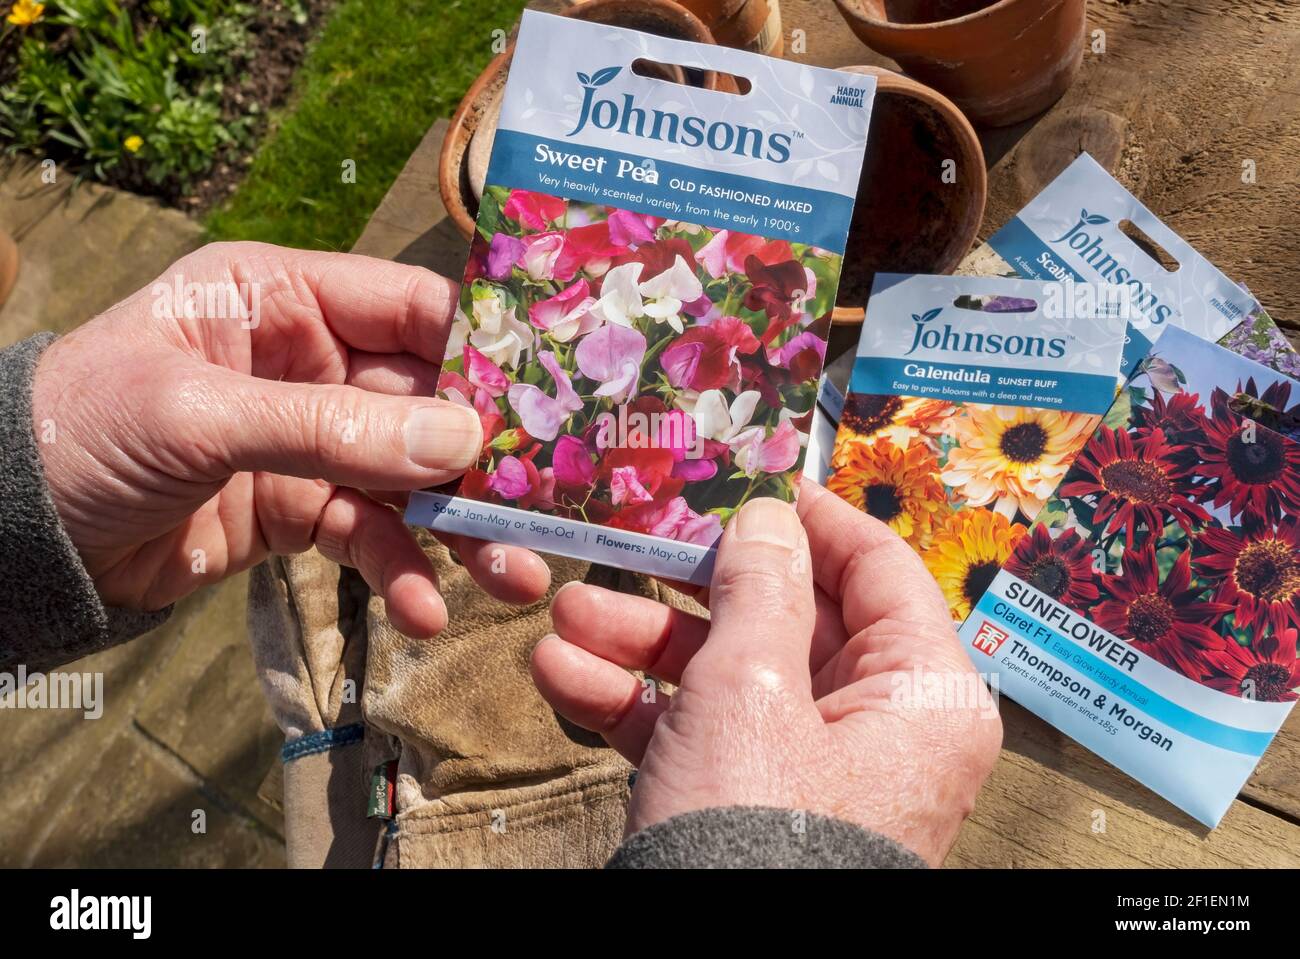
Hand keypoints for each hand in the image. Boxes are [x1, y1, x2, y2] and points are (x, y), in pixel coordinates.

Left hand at [32, 241, 549, 634]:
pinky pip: (372, 536)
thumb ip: (332, 428)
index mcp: (281, 297)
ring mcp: (311, 440)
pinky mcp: (302, 511)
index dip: (481, 350)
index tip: (551, 398)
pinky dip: (402, 572)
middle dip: (485, 460)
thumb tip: (463, 439)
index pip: (409, 309)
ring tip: (511, 578)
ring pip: (412, 478)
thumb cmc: (83, 431)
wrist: (16, 541)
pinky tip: (423, 611)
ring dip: (462, 530)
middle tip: (548, 506)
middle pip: (427, 403)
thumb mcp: (202, 416)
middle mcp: (308, 361)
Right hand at [530, 481, 1001, 864]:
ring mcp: (815, 771)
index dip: (811, 518)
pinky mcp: (757, 806)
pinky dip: (638, 708)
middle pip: (785, 621)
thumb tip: (767, 516)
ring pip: (730, 676)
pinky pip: (703, 734)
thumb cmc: (759, 835)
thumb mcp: (750, 688)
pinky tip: (566, 680)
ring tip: (565, 620)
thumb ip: (757, 588)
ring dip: (641, 647)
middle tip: (628, 548)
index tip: (751, 478)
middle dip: (687, 591)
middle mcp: (881, 729)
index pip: (880, 570)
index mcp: (923, 695)